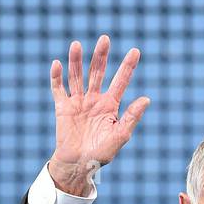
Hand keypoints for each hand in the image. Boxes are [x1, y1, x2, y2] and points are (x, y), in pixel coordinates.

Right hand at [48, 35, 148, 194]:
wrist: (80, 165)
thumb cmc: (102, 154)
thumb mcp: (120, 136)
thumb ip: (131, 117)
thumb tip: (147, 98)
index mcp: (110, 105)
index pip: (120, 81)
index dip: (128, 66)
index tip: (136, 51)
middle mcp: (94, 99)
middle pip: (98, 72)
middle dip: (101, 56)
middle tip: (105, 39)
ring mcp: (78, 102)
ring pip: (77, 76)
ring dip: (76, 60)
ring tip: (77, 44)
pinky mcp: (62, 107)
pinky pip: (58, 89)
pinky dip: (57, 77)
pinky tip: (58, 64)